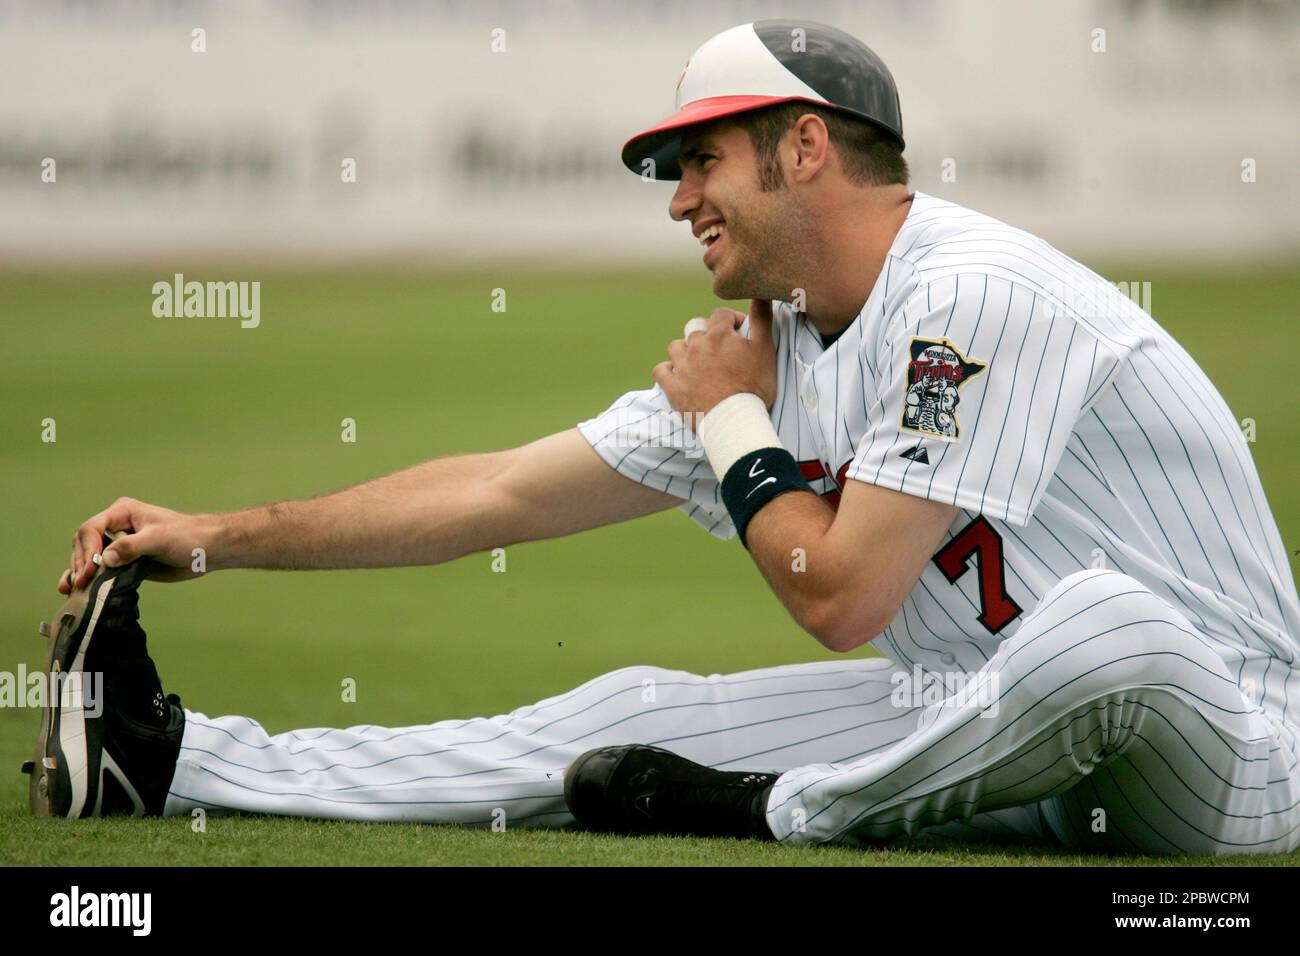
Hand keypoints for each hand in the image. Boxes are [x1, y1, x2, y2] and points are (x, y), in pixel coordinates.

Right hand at [59, 496, 214, 592]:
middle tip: (82, 583)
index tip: (90, 570)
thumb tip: (105, 559)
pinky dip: (89, 579)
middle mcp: (115, 527)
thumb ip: (132, 547)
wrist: (207, 550)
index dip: (87, 550)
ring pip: (88, 558)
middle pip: (84, 544)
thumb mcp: (159, 538)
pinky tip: (78, 591)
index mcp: (121, 513)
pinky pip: (100, 570)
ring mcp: (118, 546)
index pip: (91, 529)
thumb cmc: (188, 537)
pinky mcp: (124, 562)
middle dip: (80, 563)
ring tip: (73, 590)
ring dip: (79, 572)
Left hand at [653, 299, 776, 421]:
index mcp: (718, 335)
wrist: (734, 421)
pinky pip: (660, 370)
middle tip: (724, 355)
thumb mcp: (765, 349)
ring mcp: (681, 366)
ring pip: (677, 346)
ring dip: (687, 351)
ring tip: (700, 364)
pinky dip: (668, 370)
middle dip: (710, 337)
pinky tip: (677, 374)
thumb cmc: (754, 387)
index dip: (732, 322)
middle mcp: (696, 346)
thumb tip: (761, 293)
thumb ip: (762, 318)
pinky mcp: (672, 387)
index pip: (721, 314)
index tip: (740, 334)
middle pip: (698, 329)